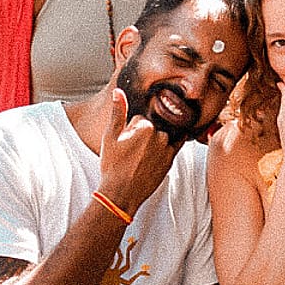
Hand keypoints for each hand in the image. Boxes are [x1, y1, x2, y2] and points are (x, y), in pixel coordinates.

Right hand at [97, 89, 179, 214]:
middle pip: (151, 128)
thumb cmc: (112, 166)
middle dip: (143, 136)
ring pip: (161, 137)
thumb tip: (118, 91)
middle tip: (132, 151)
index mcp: (145, 126)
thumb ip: (118, 112)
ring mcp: (167, 148)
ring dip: (154, 143)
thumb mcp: (110, 137)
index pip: (139, 121)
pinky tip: (159, 153)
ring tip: (140, 157)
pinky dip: (170, 146)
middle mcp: (160, 135)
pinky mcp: (171, 160)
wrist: (121, 192)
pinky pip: (175, 146)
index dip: (130, 130)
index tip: (125, 142)